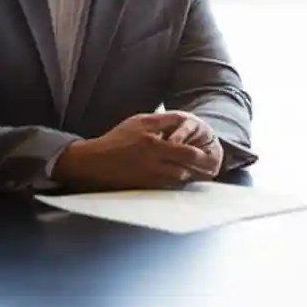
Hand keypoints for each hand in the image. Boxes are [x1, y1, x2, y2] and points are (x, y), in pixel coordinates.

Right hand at [52, 112, 221, 190]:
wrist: (94, 162)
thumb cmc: (118, 139)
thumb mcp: (140, 121)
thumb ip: (163, 120)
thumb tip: (184, 120)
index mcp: (155, 144)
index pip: (187, 151)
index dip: (202, 154)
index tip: (209, 153)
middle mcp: (154, 162)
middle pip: (188, 167)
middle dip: (202, 167)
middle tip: (212, 166)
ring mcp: (151, 176)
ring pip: (180, 178)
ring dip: (191, 175)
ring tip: (200, 172)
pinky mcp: (146, 187)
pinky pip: (169, 186)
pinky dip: (179, 182)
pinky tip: (183, 178)